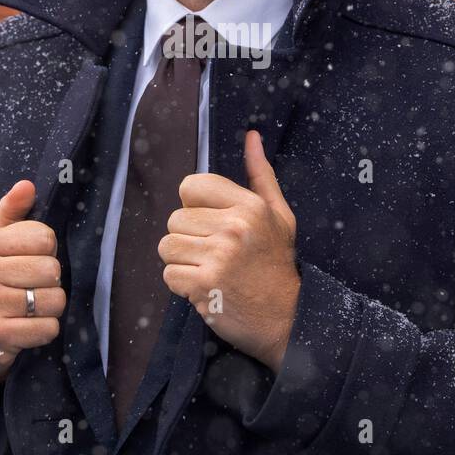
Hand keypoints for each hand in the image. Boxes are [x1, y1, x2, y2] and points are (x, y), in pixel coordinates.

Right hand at [0, 180, 65, 402]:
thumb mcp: (1, 244)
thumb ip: (14, 213)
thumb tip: (26, 185)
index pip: (45, 237)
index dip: (47, 252)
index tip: (28, 262)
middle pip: (52, 269)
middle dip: (51, 282)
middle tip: (30, 288)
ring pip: (55, 300)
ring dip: (51, 308)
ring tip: (29, 308)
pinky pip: (48, 328)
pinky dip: (46, 330)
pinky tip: (27, 327)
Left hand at [159, 129, 300, 371]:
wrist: (288, 317)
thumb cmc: (277, 263)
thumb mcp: (278, 214)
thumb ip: (260, 175)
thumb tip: (252, 137)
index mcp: (249, 206)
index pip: (191, 186)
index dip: (195, 206)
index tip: (212, 224)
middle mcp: (233, 228)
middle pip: (175, 219)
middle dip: (188, 238)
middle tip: (213, 254)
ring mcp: (218, 257)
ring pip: (167, 246)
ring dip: (182, 262)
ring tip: (208, 270)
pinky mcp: (204, 285)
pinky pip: (169, 274)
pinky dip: (182, 285)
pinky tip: (206, 288)